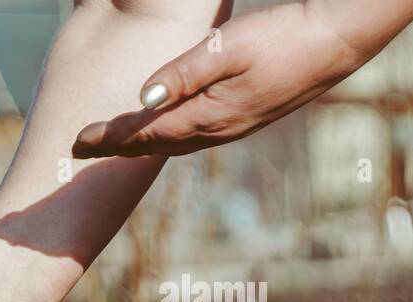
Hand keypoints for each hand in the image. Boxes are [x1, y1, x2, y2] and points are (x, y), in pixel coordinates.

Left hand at [73, 3, 363, 158]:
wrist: (337, 43)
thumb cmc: (282, 38)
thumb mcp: (228, 49)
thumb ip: (183, 74)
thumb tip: (142, 98)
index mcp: (204, 117)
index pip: (142, 134)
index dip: (106, 139)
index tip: (75, 142)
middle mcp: (213, 132)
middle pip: (149, 148)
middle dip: (112, 150)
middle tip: (76, 153)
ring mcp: (228, 130)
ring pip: (169, 146)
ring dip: (136, 149)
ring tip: (108, 148)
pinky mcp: (239, 122)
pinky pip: (189, 139)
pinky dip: (162, 141)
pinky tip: (157, 137)